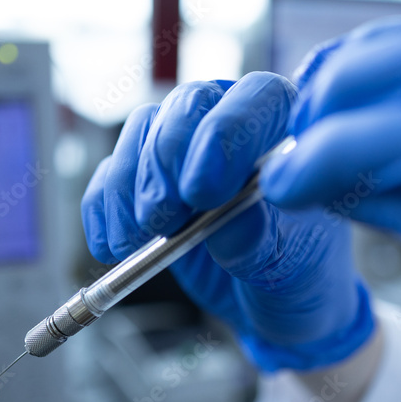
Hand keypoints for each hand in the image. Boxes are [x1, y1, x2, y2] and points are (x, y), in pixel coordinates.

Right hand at [81, 73, 373, 371]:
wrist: (269, 301)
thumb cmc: (296, 272)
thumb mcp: (288, 267)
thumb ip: (258, 240)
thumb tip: (226, 220)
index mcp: (286, 129)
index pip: (257, 100)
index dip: (224, 135)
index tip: (202, 192)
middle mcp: (232, 120)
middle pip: (188, 104)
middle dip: (165, 161)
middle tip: (161, 219)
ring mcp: (184, 144)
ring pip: (142, 131)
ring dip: (128, 187)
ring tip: (135, 241)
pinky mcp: (145, 177)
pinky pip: (111, 173)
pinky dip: (103, 208)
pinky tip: (112, 245)